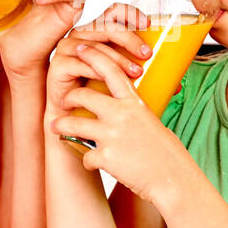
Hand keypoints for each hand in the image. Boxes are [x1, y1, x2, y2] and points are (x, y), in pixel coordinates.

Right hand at [46, 3, 154, 116]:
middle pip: (107, 26)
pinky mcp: (58, 64)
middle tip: (147, 54)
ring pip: (96, 47)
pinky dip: (95, 71)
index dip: (130, 13)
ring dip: (118, 59)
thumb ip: (144, 75)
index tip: (147, 24)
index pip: (114, 12)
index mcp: (99, 31)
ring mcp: (68, 47)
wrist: (74, 116)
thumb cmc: (99, 95)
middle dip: (130, 39)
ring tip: (136, 73)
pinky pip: (79, 64)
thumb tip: (176, 86)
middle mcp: (83, 34)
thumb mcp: (124, 79)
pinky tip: (107, 80)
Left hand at [48, 36, 190, 205]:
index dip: (92, 56)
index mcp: (134, 103)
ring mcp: (111, 136)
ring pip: (74, 123)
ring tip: (55, 127)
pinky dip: (87, 160)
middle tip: (63, 100)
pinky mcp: (105, 157)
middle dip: (69, 96)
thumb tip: (124, 104)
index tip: (79, 48)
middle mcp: (121, 115)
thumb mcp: (151, 122)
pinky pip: (85, 156)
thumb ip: (133, 111)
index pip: (110, 69)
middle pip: (84, 95)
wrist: (172, 179)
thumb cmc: (166, 153)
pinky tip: (92, 163)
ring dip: (61, 125)